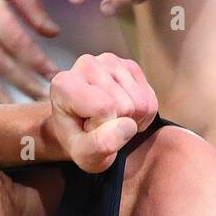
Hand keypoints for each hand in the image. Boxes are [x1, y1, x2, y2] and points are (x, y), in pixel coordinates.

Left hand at [45, 52, 157, 173]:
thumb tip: (128, 126)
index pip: (103, 107)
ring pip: (141, 103)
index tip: (88, 128)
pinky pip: (150, 100)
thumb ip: (99, 145)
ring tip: (111, 121)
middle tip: (100, 126)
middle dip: (117, 124)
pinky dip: (142, 115)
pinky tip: (124, 114)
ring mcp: (110, 61)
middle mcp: (86, 64)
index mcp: (65, 83)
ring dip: (131, 121)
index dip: (102, 127)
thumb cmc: (79, 140)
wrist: (80, 127)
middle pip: (125, 105)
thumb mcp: (83, 155)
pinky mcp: (129, 65)